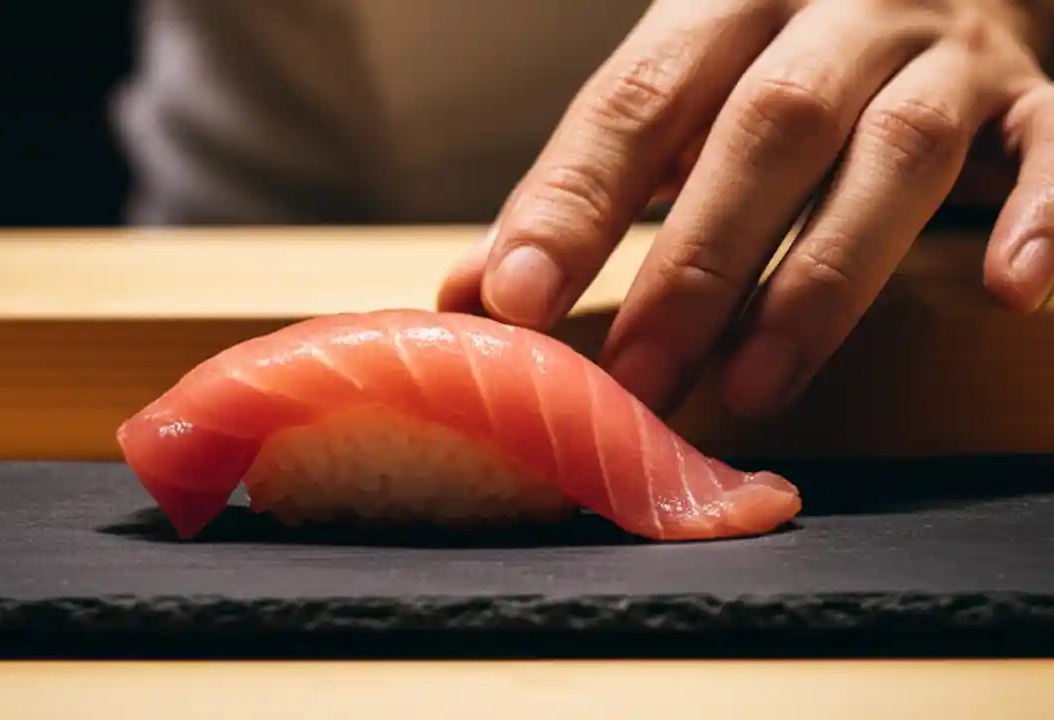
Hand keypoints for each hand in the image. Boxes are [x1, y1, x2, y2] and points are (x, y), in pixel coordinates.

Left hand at [438, 0, 1053, 417]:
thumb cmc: (772, 48)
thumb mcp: (674, 89)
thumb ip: (585, 187)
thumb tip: (473, 294)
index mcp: (720, 4)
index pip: (635, 102)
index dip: (573, 202)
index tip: (515, 302)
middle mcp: (834, 10)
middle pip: (763, 132)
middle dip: (694, 266)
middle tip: (635, 382)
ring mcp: (943, 50)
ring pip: (893, 154)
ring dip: (822, 279)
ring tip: (755, 386)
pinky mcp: (1030, 93)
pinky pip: (1052, 146)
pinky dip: (1042, 215)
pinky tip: (1009, 292)